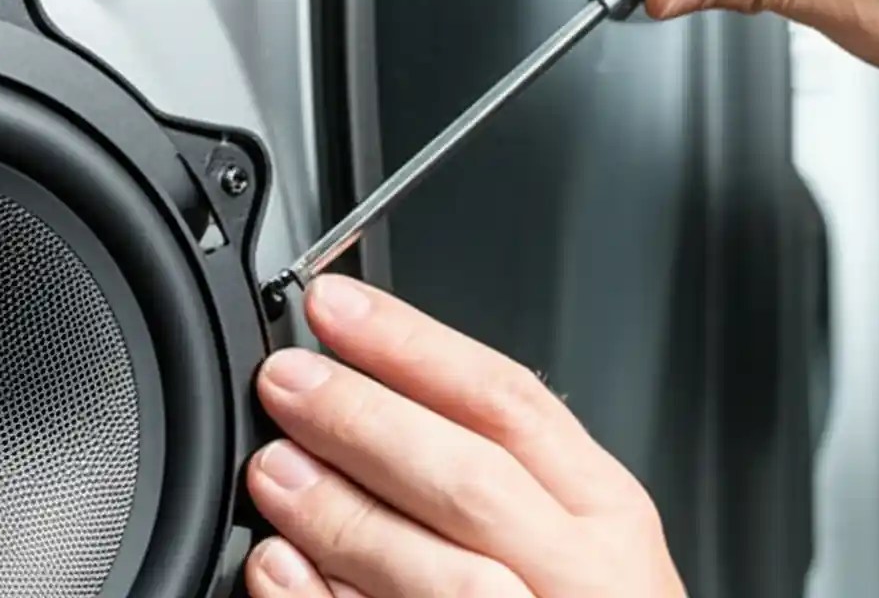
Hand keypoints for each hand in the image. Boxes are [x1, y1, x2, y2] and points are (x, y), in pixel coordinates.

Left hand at [243, 275, 682, 597]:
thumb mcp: (576, 529)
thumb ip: (497, 468)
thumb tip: (372, 393)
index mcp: (605, 515)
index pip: (506, 401)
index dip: (410, 344)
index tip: (336, 308)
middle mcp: (582, 579)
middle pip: (469, 477)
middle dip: (364, 420)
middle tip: (287, 383)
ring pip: (439, 574)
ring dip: (341, 514)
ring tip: (273, 469)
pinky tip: (280, 570)